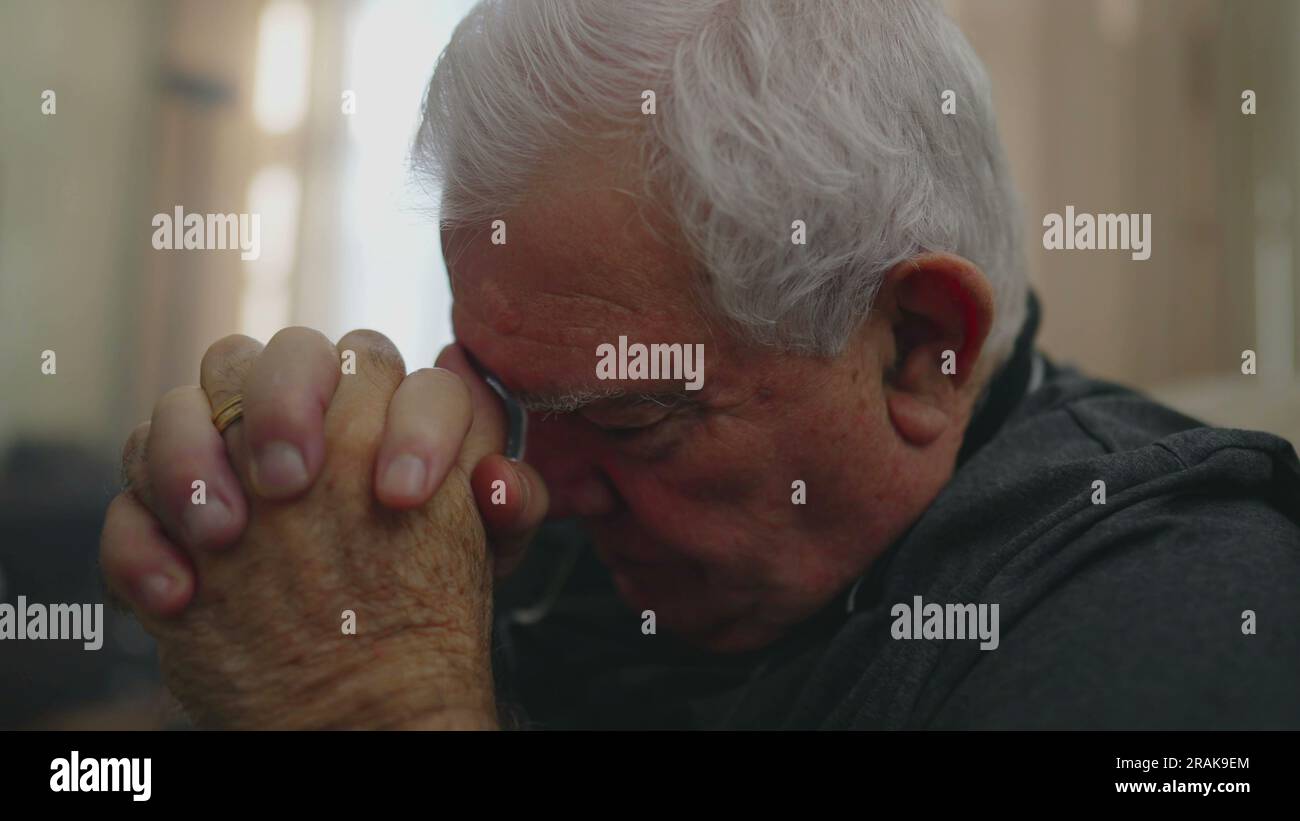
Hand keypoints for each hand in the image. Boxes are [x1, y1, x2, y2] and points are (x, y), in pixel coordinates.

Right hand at [100, 328, 539, 727]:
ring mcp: (223, 464)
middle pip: (277, 353)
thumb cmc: (423, 598)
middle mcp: (299, 420)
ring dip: (191, 460)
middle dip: (279, 404)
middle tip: (291, 482)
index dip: (399, 421)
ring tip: (225, 537)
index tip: (403, 496)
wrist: (354, 687)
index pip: (385, 365)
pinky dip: (142, 546)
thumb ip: (508, 506)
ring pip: (181, 403)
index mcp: (374, 408)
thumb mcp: (481, 554)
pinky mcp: (162, 521)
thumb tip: (498, 477)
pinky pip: (126, 503)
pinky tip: (181, 597)